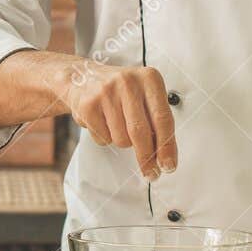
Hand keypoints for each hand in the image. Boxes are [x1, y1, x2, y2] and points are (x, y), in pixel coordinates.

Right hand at [60, 61, 177, 181]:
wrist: (82, 78)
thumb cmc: (121, 92)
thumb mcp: (145, 96)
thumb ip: (157, 120)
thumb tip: (165, 156)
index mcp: (149, 78)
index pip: (163, 118)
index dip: (167, 146)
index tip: (168, 166)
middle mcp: (128, 82)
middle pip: (141, 132)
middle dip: (146, 157)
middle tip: (151, 172)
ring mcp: (106, 92)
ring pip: (122, 139)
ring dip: (122, 141)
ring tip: (117, 124)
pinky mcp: (88, 105)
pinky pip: (104, 139)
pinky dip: (106, 138)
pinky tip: (102, 122)